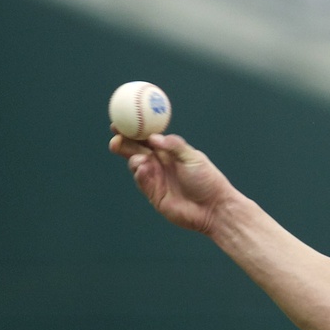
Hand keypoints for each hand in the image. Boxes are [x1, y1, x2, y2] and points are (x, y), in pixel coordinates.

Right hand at [108, 132, 232, 234]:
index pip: (146, 137)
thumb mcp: (193, 158)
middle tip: (115, 136)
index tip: (120, 120)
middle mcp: (159, 164)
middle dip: (123, 142)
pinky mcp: (154, 195)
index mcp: (168, 151)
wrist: (213, 208)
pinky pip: (142, 181)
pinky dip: (139, 173)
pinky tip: (144, 168)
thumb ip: (174, 145)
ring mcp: (156, 179)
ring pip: (136, 165)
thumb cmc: (207, 180)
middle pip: (135, 150)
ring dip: (133, 159)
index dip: (132, 129)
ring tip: (141, 159)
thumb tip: (154, 138)